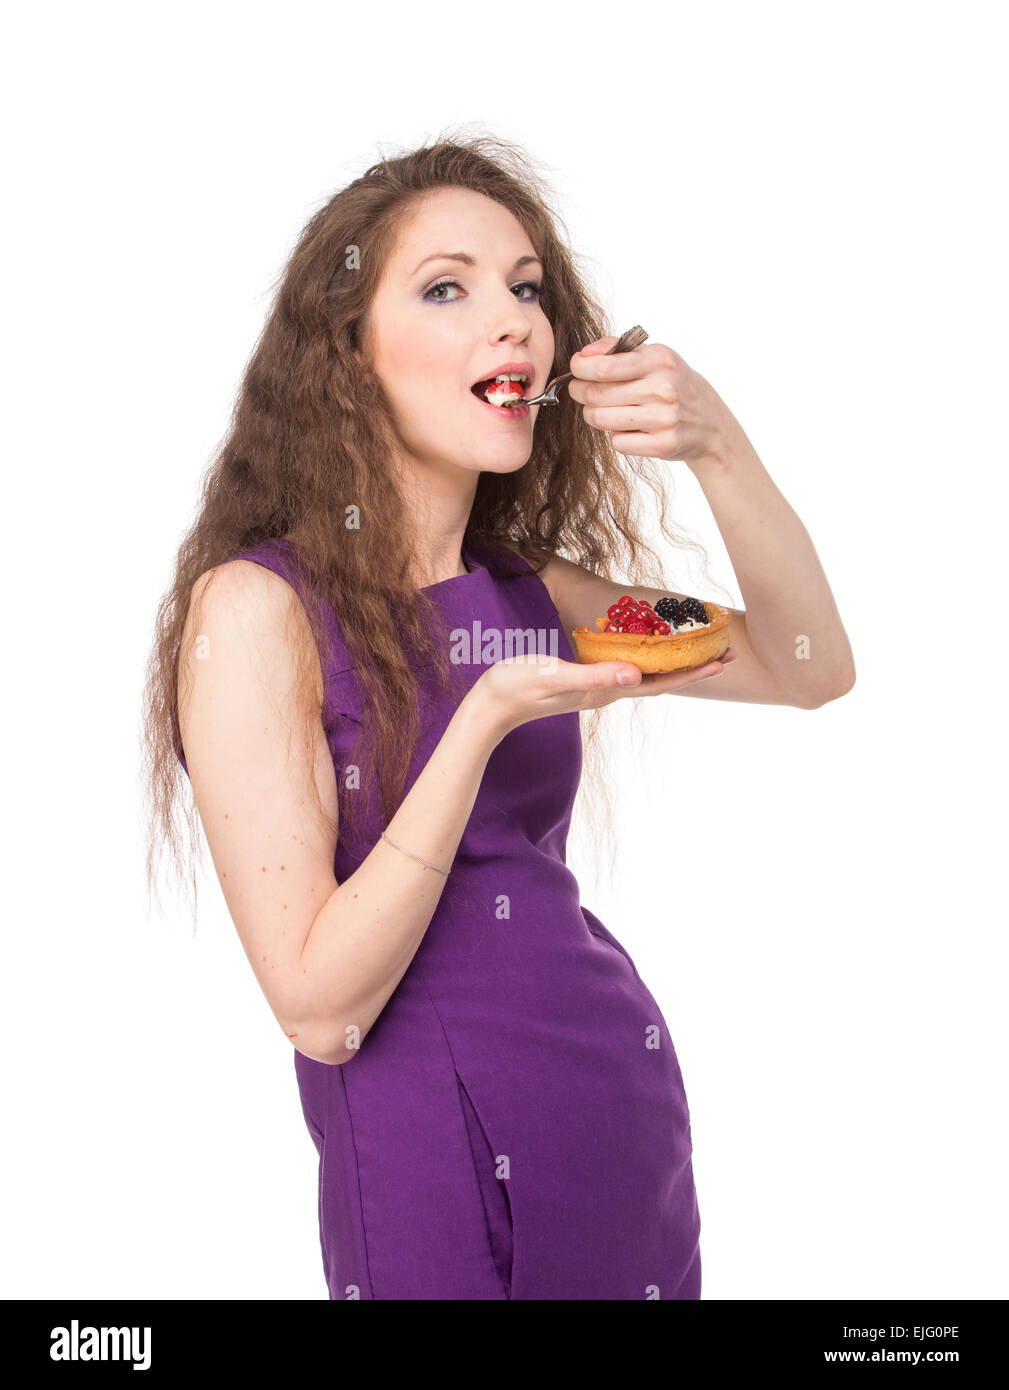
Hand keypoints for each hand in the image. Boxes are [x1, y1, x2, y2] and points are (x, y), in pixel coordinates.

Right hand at [473, 648, 737, 737]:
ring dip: (675, 662)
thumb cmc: (517, 687)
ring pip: (646, 674)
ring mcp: (597, 686)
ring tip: (700, 647)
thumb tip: (636, 676)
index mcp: (605, 690)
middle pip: (661, 679)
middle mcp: (607, 690)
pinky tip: (652, 647)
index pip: (659, 682)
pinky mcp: (586, 679)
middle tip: (728, 650)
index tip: (723, 660)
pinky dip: (648, 657)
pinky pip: (627, 668)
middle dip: (694, 666)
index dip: (692, 672)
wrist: (490, 706)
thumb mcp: (554, 676)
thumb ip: (595, 676)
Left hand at [567, 336, 736, 465]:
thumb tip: (585, 354)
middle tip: (580, 391)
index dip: (579, 368)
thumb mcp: (655, 357)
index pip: (604, 366)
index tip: (576, 369)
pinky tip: (628, 428)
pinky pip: (617, 441)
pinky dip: (616, 435)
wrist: (712, 423)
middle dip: (580, 392)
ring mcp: (664, 419)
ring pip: (600, 419)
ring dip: (593, 414)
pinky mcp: (662, 445)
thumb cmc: (674, 385)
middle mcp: (663, 389)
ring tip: (602, 409)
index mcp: (659, 361)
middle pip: (596, 394)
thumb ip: (618, 349)